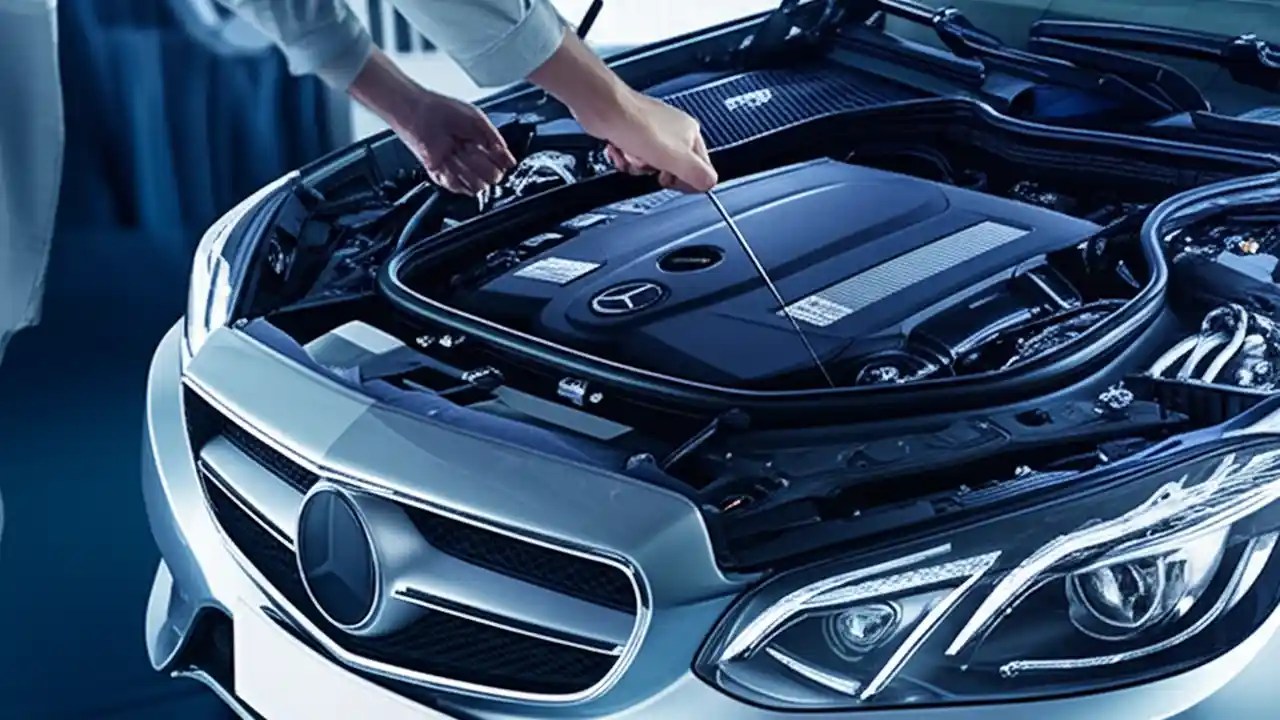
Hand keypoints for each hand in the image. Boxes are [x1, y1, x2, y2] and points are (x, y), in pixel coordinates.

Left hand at [348, 49, 515, 195]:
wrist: (419, 113)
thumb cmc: (445, 111)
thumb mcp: (478, 120)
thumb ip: (496, 140)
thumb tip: (510, 162)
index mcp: (482, 146)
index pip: (501, 166)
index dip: (499, 160)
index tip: (492, 150)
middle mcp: (471, 160)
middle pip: (492, 179)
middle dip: (483, 164)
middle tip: (470, 148)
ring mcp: (457, 169)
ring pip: (477, 186)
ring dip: (469, 170)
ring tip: (457, 153)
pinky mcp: (441, 175)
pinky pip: (457, 187)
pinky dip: (455, 175)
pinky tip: (448, 159)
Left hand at [526, 32, 716, 192]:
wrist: (605, 110)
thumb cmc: (636, 125)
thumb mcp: (676, 158)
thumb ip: (698, 174)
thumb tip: (709, 184)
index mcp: (691, 133)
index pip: (699, 169)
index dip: (684, 181)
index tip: (671, 182)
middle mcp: (674, 130)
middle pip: (671, 170)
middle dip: (655, 172)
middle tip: (650, 166)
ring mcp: (652, 131)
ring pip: (650, 166)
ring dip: (637, 166)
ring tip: (632, 154)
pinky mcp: (632, 134)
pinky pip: (633, 158)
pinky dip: (624, 158)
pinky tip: (621, 151)